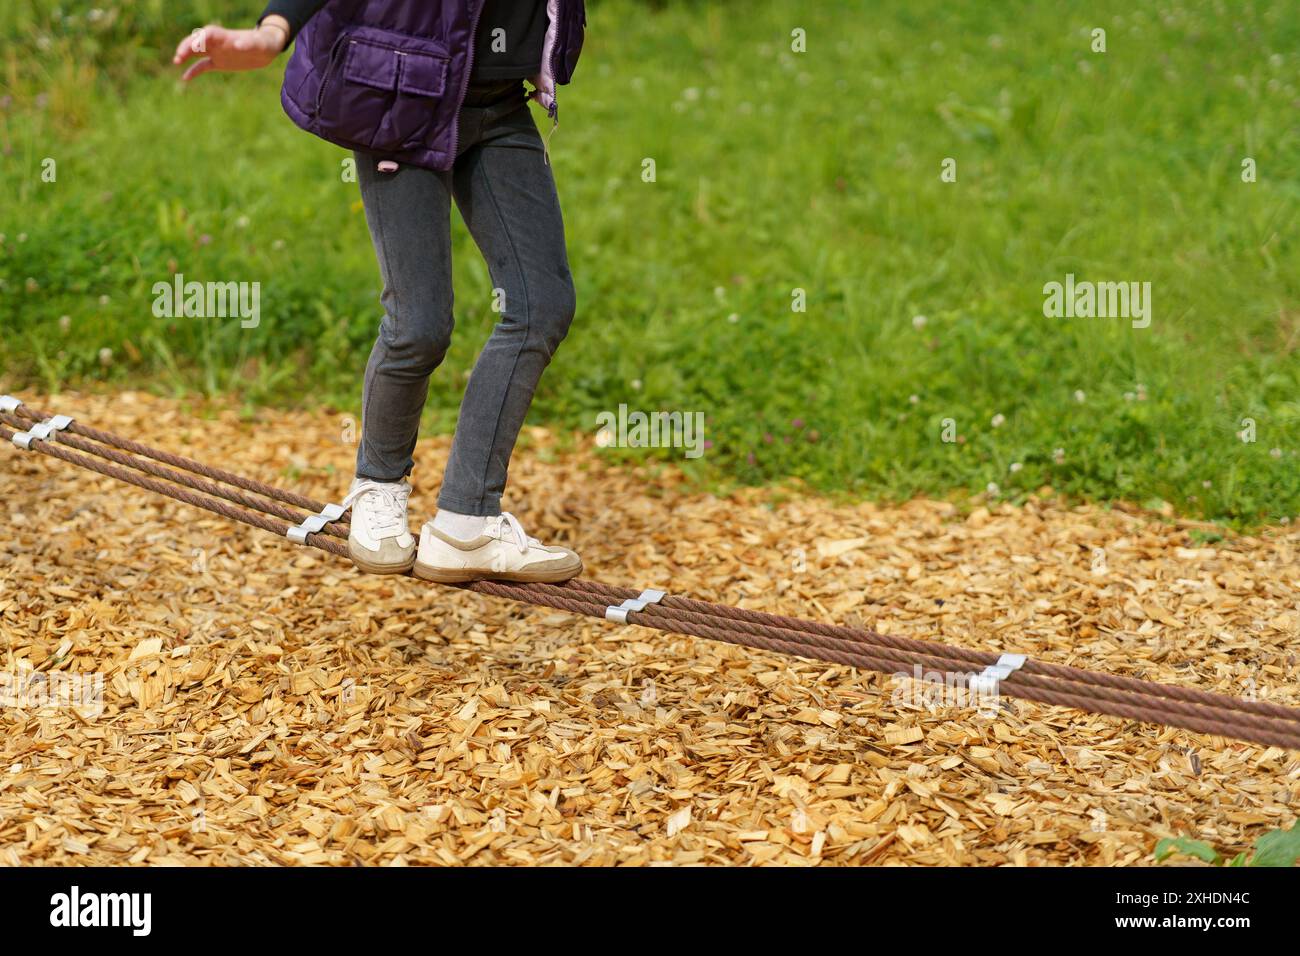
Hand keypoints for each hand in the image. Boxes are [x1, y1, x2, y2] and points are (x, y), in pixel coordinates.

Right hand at [172, 20, 288, 81]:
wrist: (266, 50)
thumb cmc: (263, 43)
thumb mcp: (258, 44)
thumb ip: (247, 43)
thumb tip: (237, 44)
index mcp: (225, 35)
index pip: (207, 34)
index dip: (198, 39)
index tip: (193, 47)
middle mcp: (217, 42)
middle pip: (197, 41)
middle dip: (186, 47)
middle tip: (178, 57)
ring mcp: (216, 52)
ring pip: (196, 52)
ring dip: (185, 55)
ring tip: (176, 62)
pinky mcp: (218, 63)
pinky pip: (203, 66)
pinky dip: (194, 71)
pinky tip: (185, 78)